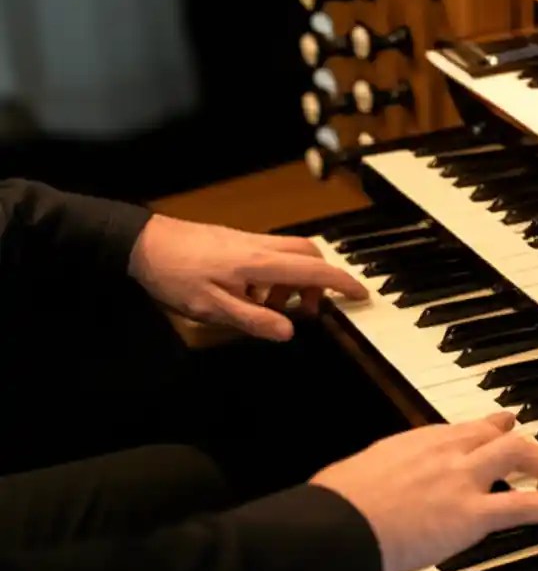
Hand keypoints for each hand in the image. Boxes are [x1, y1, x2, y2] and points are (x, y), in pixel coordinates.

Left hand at [127, 214, 367, 340]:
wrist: (143, 242)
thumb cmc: (176, 277)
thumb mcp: (212, 308)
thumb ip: (254, 319)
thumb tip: (290, 331)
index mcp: (260, 264)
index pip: (315, 271)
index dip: (342, 283)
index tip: (361, 295)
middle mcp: (261, 246)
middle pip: (311, 254)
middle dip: (321, 280)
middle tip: (307, 309)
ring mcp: (248, 239)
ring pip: (291, 252)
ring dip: (295, 279)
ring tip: (271, 306)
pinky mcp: (235, 239)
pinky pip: (271, 252)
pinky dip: (276, 273)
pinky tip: (251, 292)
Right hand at [310, 412, 537, 570]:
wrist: (336, 523)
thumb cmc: (340, 502)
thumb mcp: (370, 465)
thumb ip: (393, 462)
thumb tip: (387, 469)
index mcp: (422, 441)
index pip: (469, 428)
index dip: (493, 427)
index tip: (505, 425)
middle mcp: (447, 451)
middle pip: (500, 436)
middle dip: (524, 445)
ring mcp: (462, 480)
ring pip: (518, 455)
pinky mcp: (471, 514)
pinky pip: (523, 504)